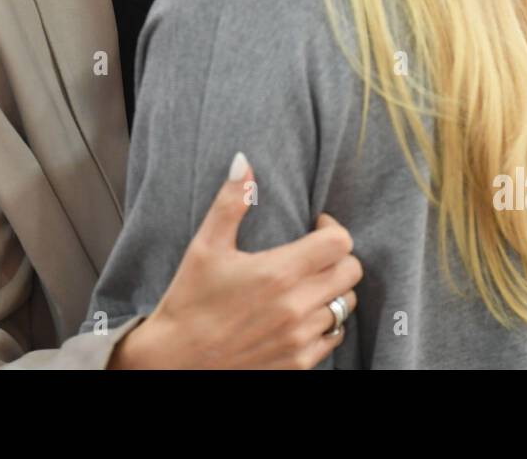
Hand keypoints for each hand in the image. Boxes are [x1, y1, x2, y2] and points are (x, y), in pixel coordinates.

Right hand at [109, 153, 361, 368]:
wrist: (175, 362)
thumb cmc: (188, 302)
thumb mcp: (205, 246)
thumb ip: (231, 202)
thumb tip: (244, 162)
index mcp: (278, 273)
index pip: (339, 242)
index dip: (332, 227)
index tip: (315, 225)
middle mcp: (297, 307)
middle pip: (351, 272)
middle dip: (338, 256)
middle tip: (315, 252)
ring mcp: (301, 338)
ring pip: (346, 305)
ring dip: (333, 290)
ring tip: (307, 283)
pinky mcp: (299, 363)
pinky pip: (335, 337)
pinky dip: (326, 322)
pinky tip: (302, 313)